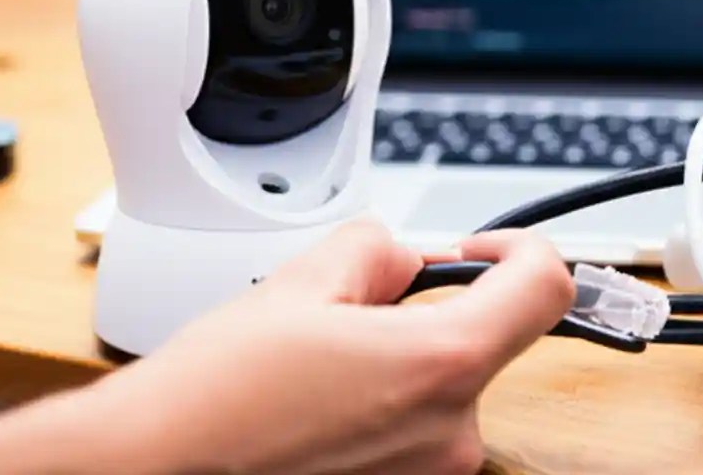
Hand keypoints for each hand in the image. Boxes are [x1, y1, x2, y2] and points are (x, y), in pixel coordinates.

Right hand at [78, 220, 573, 474]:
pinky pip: (421, 431)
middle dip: (427, 313)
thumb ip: (380, 251)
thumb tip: (411, 257)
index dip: (520, 248)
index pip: (547, 286)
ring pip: (445, 386)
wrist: (155, 472)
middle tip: (350, 316)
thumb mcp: (303, 283)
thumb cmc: (214, 397)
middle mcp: (454, 432)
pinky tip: (320, 410)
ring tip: (320, 372)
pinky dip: (386, 409)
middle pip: (484, 337)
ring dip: (400, 364)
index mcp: (442, 363)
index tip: (480, 249)